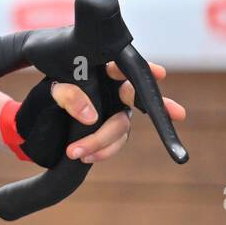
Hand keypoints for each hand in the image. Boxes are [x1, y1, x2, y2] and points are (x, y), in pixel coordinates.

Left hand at [48, 60, 186, 164]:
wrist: (46, 112)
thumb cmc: (55, 91)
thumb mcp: (54, 89)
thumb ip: (69, 96)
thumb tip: (91, 118)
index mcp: (103, 72)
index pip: (126, 67)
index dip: (145, 70)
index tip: (160, 72)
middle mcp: (116, 91)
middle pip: (139, 98)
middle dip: (161, 106)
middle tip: (179, 112)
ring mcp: (117, 111)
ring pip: (122, 127)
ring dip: (103, 142)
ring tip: (78, 152)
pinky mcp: (112, 129)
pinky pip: (115, 143)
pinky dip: (103, 151)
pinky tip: (88, 157)